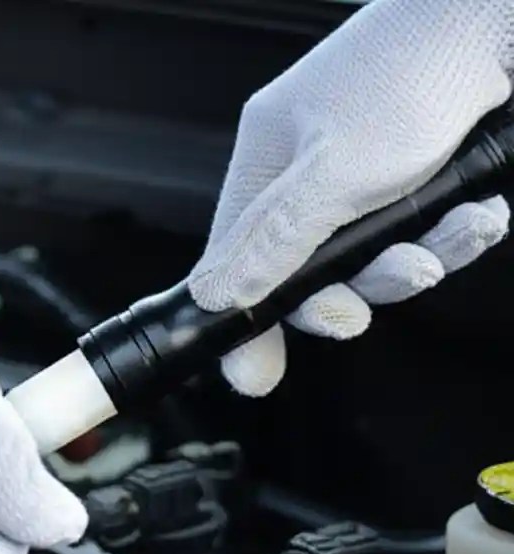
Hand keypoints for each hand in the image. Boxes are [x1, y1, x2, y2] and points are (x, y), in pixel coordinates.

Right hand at [190, 0, 513, 395]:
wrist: (500, 21)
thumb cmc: (412, 75)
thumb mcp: (334, 176)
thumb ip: (276, 242)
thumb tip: (216, 296)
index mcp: (268, 159)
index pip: (236, 257)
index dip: (245, 317)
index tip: (256, 371)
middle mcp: (309, 167)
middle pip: (310, 266)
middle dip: (349, 291)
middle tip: (358, 313)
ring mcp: (366, 168)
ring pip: (375, 252)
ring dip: (418, 259)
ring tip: (454, 236)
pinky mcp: (419, 168)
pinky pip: (421, 228)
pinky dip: (453, 231)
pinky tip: (478, 215)